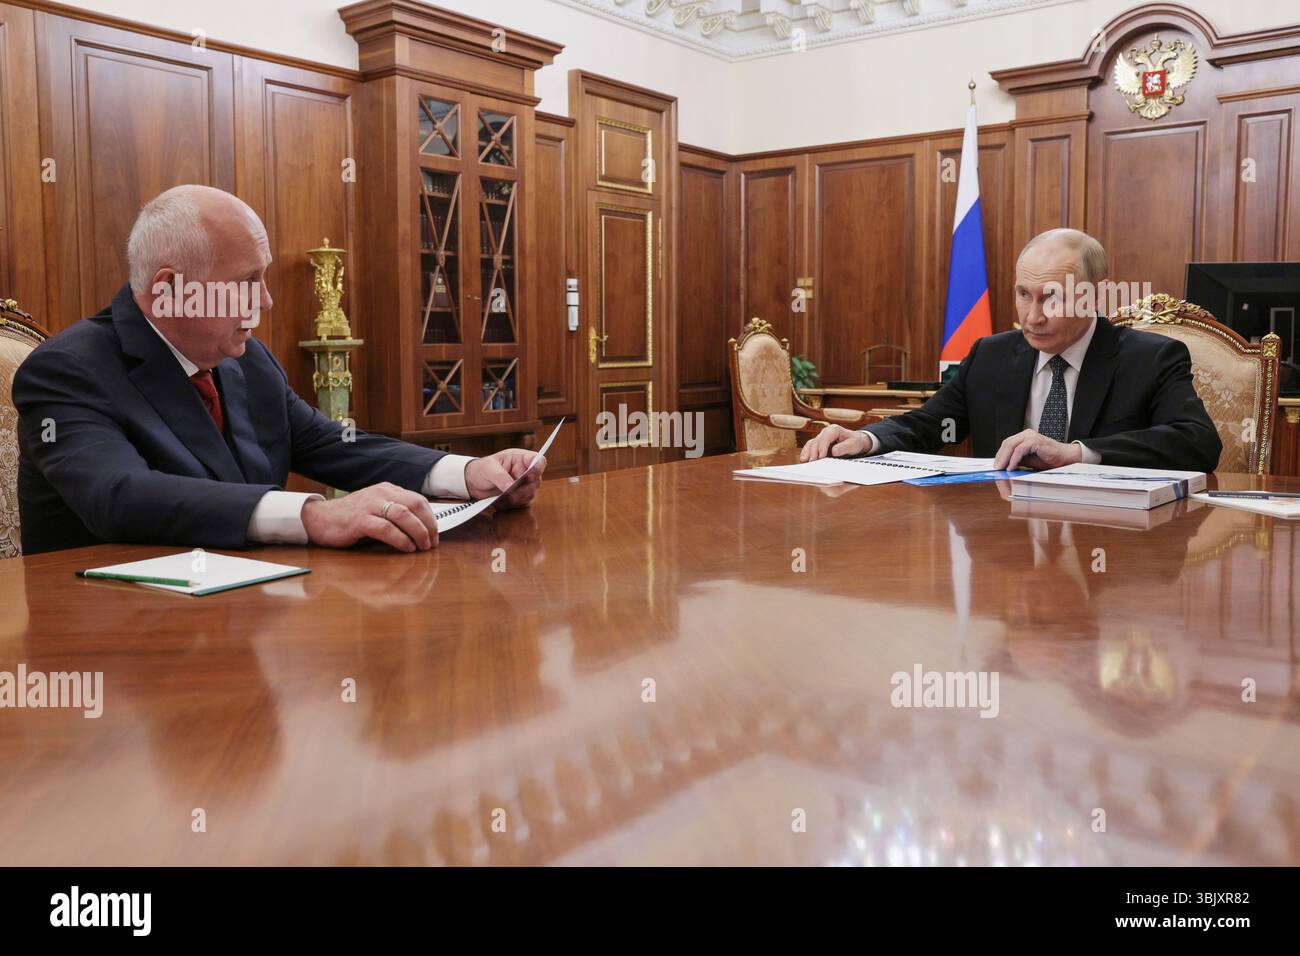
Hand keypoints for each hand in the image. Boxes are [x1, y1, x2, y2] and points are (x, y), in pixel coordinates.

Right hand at [301, 482, 437, 552]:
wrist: (319, 519)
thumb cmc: (351, 518)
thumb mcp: (377, 509)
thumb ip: (396, 513)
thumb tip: (423, 529)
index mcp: (388, 490)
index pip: (418, 500)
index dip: (431, 518)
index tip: (435, 534)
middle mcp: (381, 494)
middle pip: (415, 506)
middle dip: (428, 526)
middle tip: (432, 543)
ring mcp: (370, 505)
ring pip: (404, 515)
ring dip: (418, 533)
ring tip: (423, 547)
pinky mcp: (359, 520)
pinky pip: (386, 528)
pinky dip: (401, 539)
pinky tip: (407, 548)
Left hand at [465, 448, 545, 509]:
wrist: (473, 483)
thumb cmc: (481, 469)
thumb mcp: (488, 469)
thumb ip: (500, 476)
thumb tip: (511, 487)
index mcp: (519, 458)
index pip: (538, 460)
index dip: (537, 469)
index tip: (528, 477)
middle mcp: (525, 470)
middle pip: (536, 480)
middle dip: (524, 489)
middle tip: (510, 494)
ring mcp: (523, 484)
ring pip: (531, 493)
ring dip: (518, 498)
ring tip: (502, 498)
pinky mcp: (519, 495)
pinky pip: (523, 502)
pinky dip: (514, 504)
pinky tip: (501, 502)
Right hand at [799, 424, 872, 461]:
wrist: (855, 442)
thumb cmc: (855, 442)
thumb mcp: (854, 444)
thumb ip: (845, 447)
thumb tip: (834, 451)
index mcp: (834, 429)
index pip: (826, 437)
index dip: (822, 446)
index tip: (821, 456)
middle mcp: (825, 432)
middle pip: (817, 441)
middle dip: (813, 451)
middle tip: (812, 462)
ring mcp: (821, 438)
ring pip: (811, 443)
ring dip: (807, 452)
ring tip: (805, 461)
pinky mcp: (818, 444)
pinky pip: (810, 447)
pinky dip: (806, 453)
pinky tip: (804, 459)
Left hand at [993, 430, 1082, 470]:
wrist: (1065, 458)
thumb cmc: (1048, 459)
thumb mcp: (1028, 460)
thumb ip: (1017, 460)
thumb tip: (1004, 466)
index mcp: (1024, 437)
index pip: (1007, 444)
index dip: (1000, 455)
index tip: (996, 466)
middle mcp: (1026, 434)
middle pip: (1007, 444)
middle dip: (1000, 457)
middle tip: (996, 469)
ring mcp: (1030, 436)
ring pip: (1011, 445)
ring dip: (1005, 458)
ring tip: (1001, 469)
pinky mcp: (1035, 440)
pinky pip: (1020, 450)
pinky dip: (1014, 459)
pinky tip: (1011, 468)